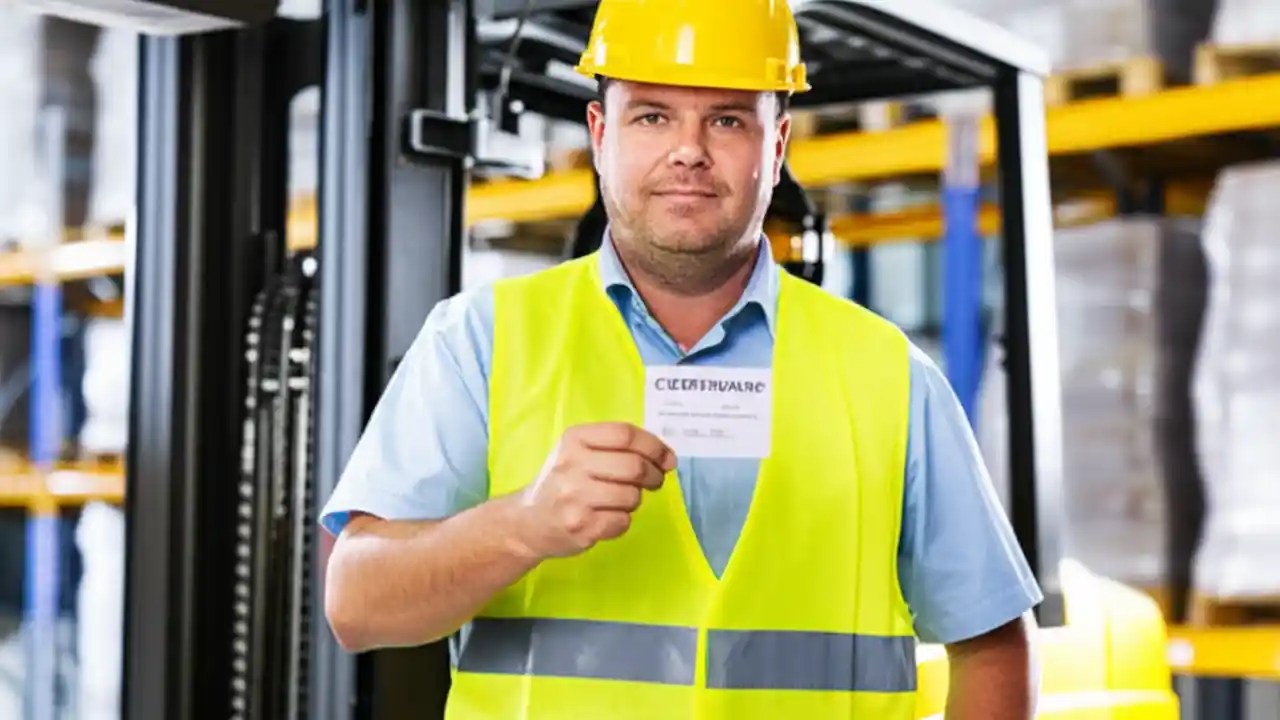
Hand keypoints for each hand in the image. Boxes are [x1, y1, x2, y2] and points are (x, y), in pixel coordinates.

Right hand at [514, 422, 675, 559]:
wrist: (527, 522)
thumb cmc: (562, 482)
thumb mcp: (578, 452)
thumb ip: (616, 447)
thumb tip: (666, 458)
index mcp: (574, 439)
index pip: (625, 435)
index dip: (654, 446)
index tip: (667, 458)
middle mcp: (572, 465)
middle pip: (634, 466)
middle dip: (653, 475)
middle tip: (654, 481)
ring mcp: (575, 498)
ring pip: (632, 496)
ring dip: (635, 500)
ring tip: (620, 501)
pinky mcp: (580, 527)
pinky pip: (623, 522)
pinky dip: (622, 521)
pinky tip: (606, 518)